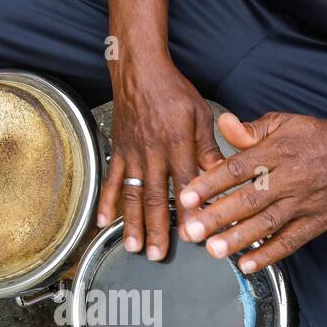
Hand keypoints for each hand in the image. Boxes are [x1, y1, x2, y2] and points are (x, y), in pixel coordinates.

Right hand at [97, 58, 223, 259]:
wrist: (140, 71)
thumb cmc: (173, 91)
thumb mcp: (200, 115)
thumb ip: (209, 147)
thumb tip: (224, 174)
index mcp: (178, 143)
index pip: (187, 183)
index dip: (191, 210)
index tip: (195, 234)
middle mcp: (153, 152)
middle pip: (157, 197)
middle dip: (157, 228)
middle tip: (158, 254)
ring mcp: (133, 154)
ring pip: (133, 194)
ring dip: (132, 223)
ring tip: (133, 247)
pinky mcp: (119, 151)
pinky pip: (112, 180)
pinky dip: (107, 202)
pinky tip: (103, 221)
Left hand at [179, 112, 326, 272]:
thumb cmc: (316, 137)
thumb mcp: (283, 122)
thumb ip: (250, 129)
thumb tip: (224, 123)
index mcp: (277, 152)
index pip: (238, 169)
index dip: (211, 183)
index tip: (187, 196)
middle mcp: (289, 179)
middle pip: (249, 200)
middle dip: (218, 217)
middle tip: (192, 230)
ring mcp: (304, 203)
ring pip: (267, 223)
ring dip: (239, 239)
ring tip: (214, 250)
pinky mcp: (316, 222)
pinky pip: (291, 241)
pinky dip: (270, 255)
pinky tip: (247, 264)